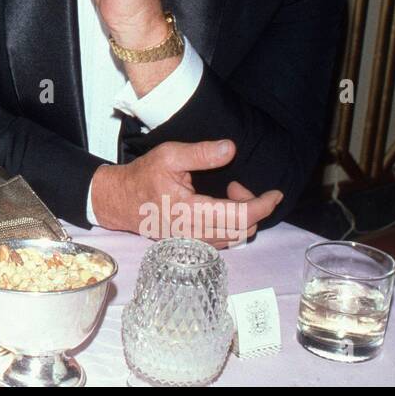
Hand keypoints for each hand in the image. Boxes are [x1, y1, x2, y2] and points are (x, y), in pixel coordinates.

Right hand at [90, 139, 283, 247]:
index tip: (275, 193)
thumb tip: (231, 149)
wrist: (119, 201)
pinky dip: (232, 226)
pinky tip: (221, 207)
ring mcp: (192, 244)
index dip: (263, 205)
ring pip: (234, 239)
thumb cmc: (143, 176)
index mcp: (190, 212)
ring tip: (229, 193)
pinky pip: (223, 242)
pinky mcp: (190, 246)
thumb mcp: (169, 155)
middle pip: (242, 230)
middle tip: (237, 184)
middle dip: (252, 207)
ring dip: (242, 217)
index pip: (240, 216)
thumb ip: (202, 153)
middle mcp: (193, 235)